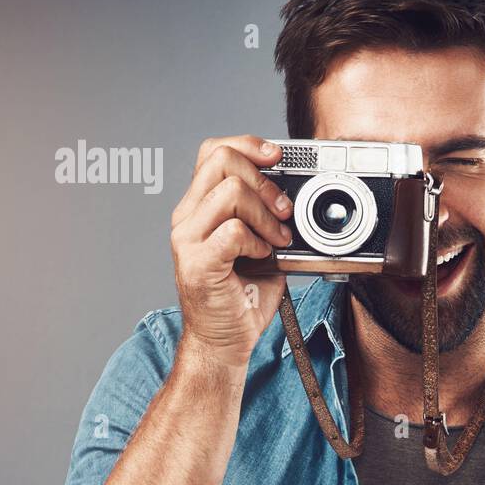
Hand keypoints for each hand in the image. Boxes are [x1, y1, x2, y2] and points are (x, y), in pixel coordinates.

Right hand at [169, 135, 292, 370]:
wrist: (226, 339)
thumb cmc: (243, 294)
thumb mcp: (260, 243)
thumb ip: (266, 214)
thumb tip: (296, 193)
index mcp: (200, 207)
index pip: (214, 151)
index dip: (248, 144)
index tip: (278, 157)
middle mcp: (188, 218)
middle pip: (222, 160)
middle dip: (265, 180)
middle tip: (284, 210)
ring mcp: (189, 240)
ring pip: (231, 192)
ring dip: (266, 214)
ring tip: (278, 238)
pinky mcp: (199, 263)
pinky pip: (233, 231)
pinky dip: (258, 241)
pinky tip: (263, 256)